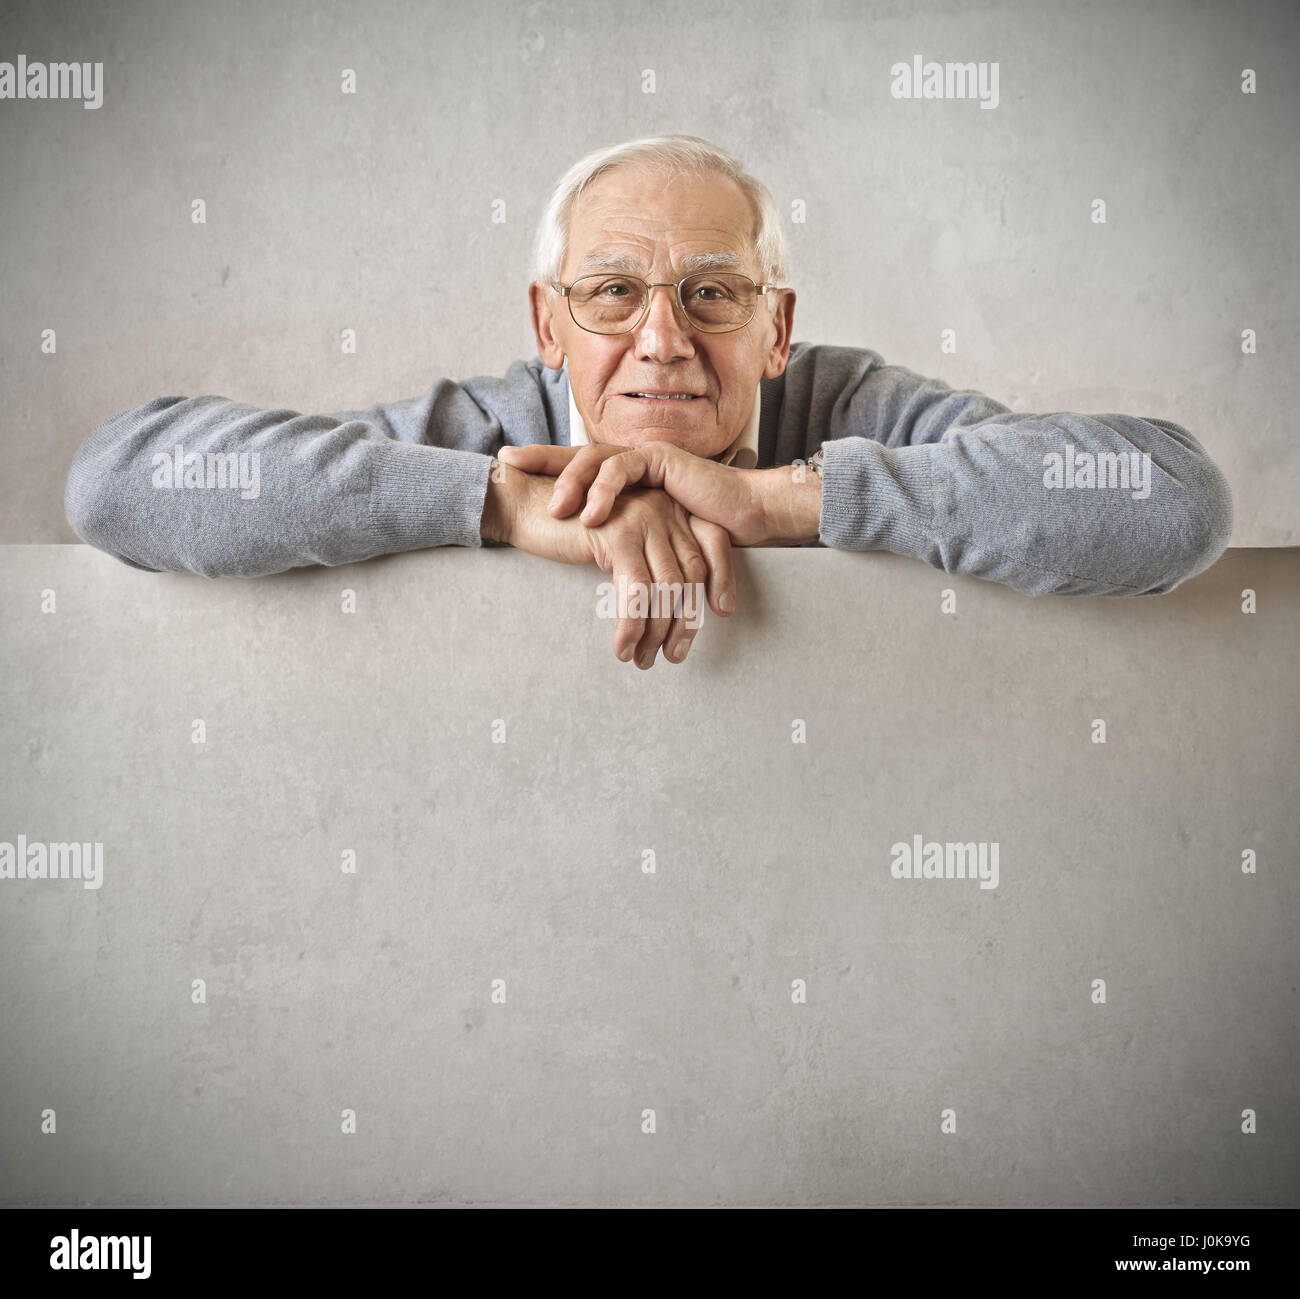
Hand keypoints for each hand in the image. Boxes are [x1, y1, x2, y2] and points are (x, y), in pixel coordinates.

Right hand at [481, 460, 735, 667]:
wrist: (523, 503)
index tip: (708, 622)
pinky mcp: (619, 535)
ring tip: (644, 659)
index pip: (710, 552)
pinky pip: (637, 592)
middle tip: (672, 655)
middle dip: (684, 623)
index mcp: (671, 508)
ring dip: (656, 633)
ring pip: (666, 589)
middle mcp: (664, 509)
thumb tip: (675, 606)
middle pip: (691, 575)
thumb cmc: (569, 528)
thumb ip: (651, 557)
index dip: (718, 589)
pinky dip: (632, 626)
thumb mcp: (620, 539)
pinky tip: (622, 647)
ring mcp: (644, 519)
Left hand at [497, 441, 821, 545]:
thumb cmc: (700, 531)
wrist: (745, 516)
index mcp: (623, 477)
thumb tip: (588, 558)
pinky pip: (625, 467)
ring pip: (596, 458)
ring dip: (570, 480)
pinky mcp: (664, 460)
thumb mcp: (649, 538)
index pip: (574, 465)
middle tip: (512, 472)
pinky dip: (605, 489)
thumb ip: (620, 541)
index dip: (540, 462)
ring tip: (554, 508)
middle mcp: (630, 462)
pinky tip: (593, 513)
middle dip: (541, 462)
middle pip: (576, 453)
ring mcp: (646, 457)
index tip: (504, 462)